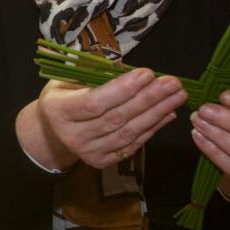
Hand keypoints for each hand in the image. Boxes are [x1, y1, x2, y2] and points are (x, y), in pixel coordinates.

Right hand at [18, 68, 186, 170]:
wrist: (52, 131)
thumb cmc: (63, 96)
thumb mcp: (67, 79)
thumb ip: (94, 74)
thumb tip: (130, 68)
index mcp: (58, 111)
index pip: (94, 102)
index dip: (122, 89)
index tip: (148, 73)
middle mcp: (72, 136)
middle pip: (116, 118)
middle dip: (148, 99)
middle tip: (172, 82)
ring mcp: (88, 152)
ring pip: (128, 132)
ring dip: (157, 113)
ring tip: (177, 96)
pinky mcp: (102, 161)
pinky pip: (132, 144)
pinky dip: (153, 128)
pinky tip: (168, 113)